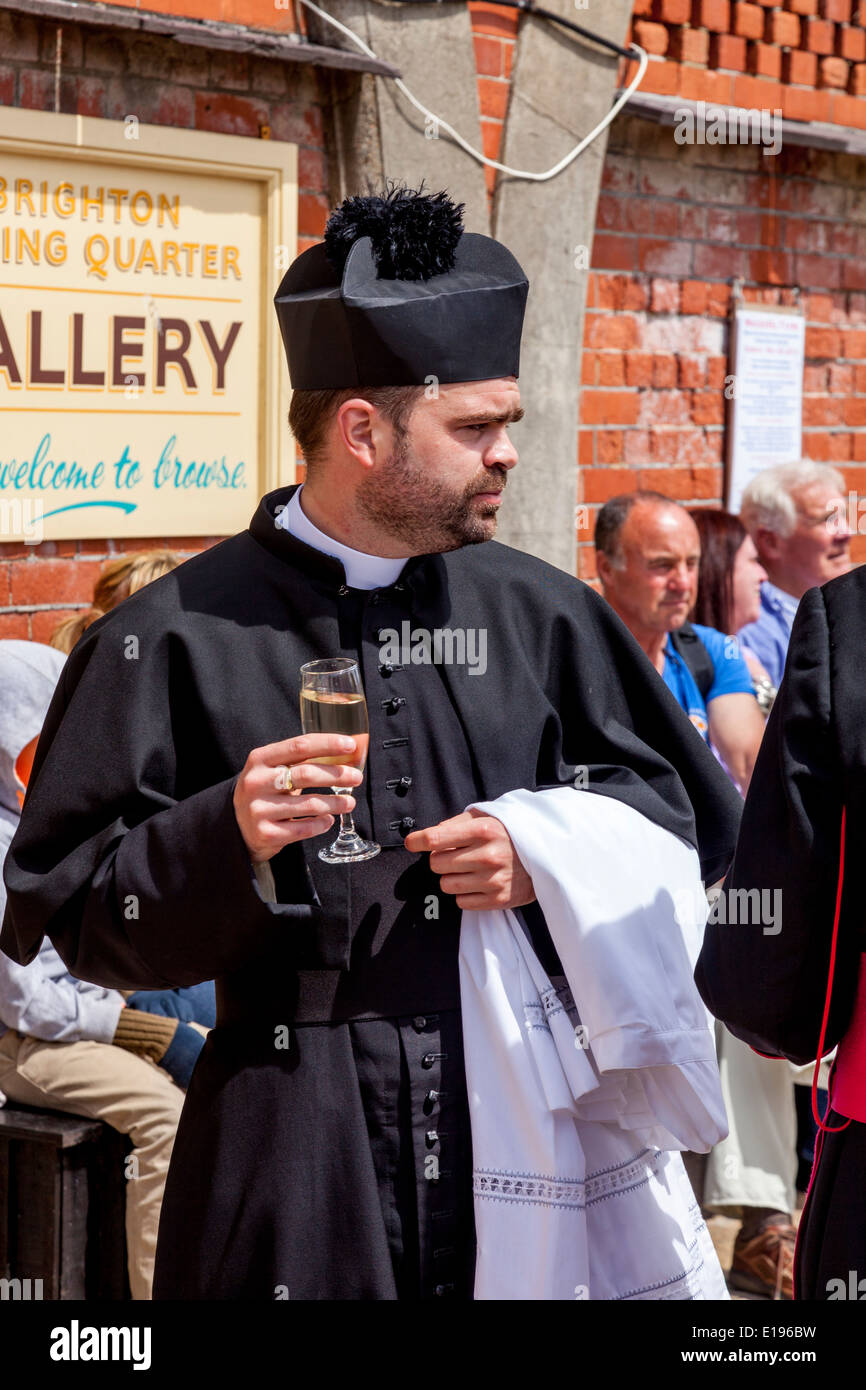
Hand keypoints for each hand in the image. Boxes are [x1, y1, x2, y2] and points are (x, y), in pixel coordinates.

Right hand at [233, 734, 363, 863]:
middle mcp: (256, 782)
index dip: (328, 744)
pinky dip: (321, 824)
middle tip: (357, 777)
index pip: (299, 746)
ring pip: (309, 804)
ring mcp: (259, 809)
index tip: (351, 745)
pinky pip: (303, 828)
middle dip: (337, 775)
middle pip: (306, 774)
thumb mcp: (274, 770)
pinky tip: (329, 820)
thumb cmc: (266, 791)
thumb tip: (346, 753)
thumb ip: (301, 760)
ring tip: (350, 802)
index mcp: (260, 759)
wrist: (237, 825)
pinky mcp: (265, 833)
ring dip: (335, 803)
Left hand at [404, 808, 534, 910]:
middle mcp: (487, 855)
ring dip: (451, 877)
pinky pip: (461, 902)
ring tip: (469, 870)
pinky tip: (478, 883)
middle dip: (440, 859)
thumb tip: (430, 834)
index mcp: (484, 830)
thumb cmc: (511, 835)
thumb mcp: (488, 817)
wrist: (547, 856)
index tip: (412, 842)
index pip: (436, 838)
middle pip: (437, 863)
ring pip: (446, 885)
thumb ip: (458, 822)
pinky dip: (464, 894)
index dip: (418, 840)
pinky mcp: (498, 899)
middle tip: (455, 855)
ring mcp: (493, 880)